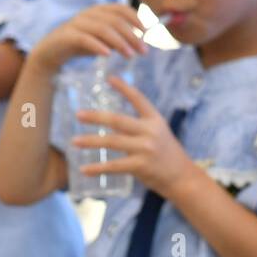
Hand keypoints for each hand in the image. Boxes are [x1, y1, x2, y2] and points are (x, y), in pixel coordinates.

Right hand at [29, 4, 149, 72]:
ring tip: (130, 55)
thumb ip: (119, 36)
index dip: (136, 18)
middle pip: (114, 20)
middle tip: (143, 51)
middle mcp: (88, 13)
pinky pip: (84, 38)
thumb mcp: (103, 39)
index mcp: (98, 10)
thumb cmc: (81, 44)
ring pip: (102, 29)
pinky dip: (97, 46)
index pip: (120, 8)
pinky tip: (107, 55)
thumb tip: (142, 39)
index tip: (148, 32)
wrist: (50, 52)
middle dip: (132, 35)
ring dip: (119, 42)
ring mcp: (76, 23)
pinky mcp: (66, 35)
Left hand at [72, 76, 200, 199]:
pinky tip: (84, 169)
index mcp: (155, 120)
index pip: (138, 99)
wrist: (182, 177)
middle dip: (96, 116)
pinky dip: (98, 168)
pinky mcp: (141, 166)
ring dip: (91, 141)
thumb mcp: (158, 133)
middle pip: (118, 120)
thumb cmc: (166, 154)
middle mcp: (150, 131)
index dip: (124, 88)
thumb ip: (139, 127)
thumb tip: (112, 121)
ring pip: (112, 142)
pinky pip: (114, 166)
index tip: (109, 78)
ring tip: (74, 141)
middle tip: (78, 114)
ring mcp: (145, 148)